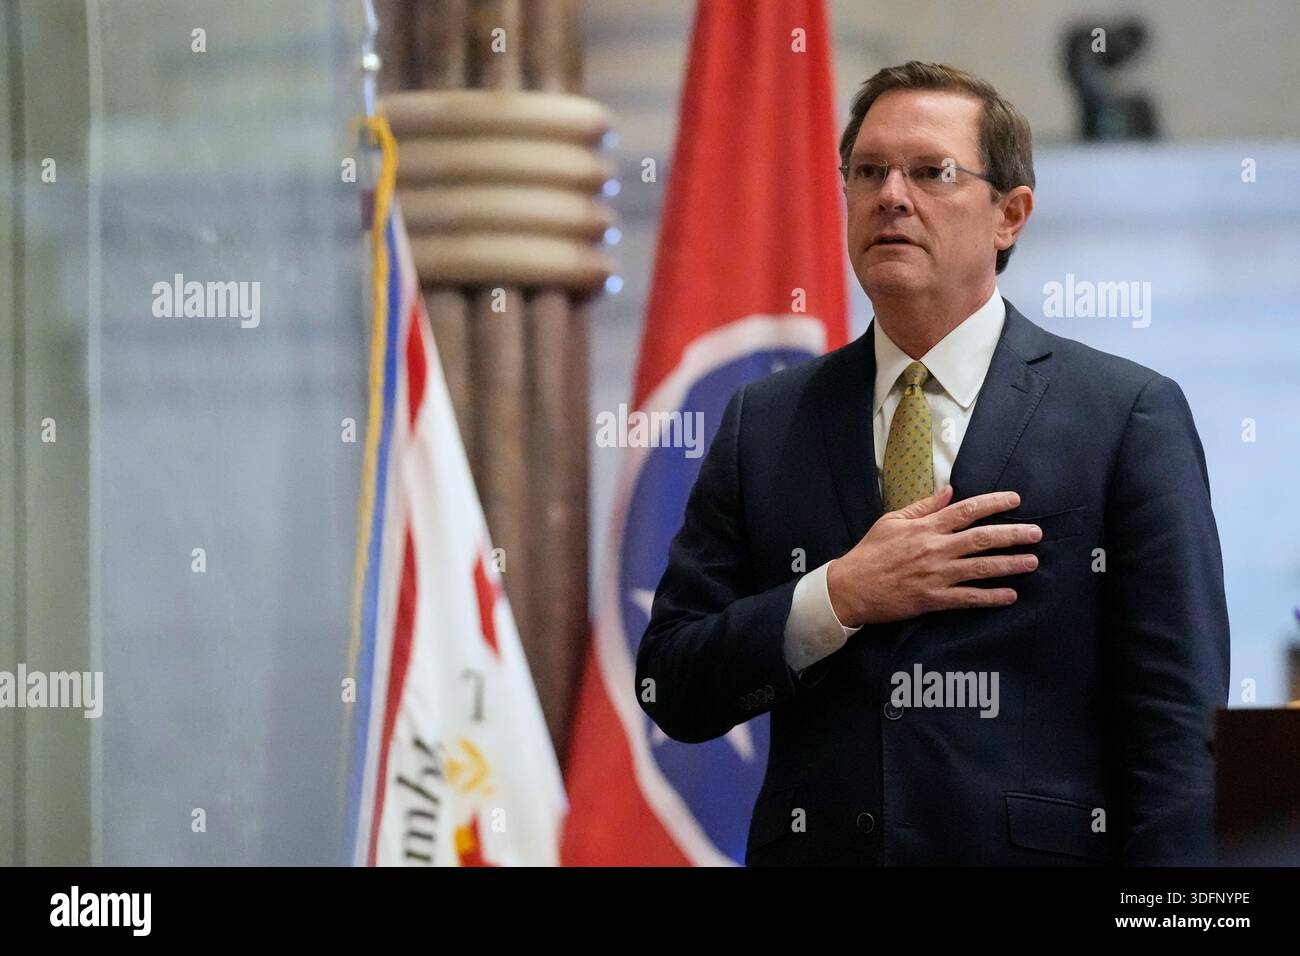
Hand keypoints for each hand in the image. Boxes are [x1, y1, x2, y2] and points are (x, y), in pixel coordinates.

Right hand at [826, 485, 1040, 626]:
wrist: (850, 587)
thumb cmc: (869, 552)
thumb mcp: (892, 521)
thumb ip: (922, 507)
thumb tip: (949, 491)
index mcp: (925, 527)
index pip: (966, 510)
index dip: (994, 504)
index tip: (1015, 500)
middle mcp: (935, 549)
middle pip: (982, 538)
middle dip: (1013, 535)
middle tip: (1036, 533)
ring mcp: (936, 575)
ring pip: (982, 568)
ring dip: (1010, 565)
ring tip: (1032, 562)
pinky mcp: (934, 599)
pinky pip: (969, 598)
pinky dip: (992, 597)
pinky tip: (1011, 595)